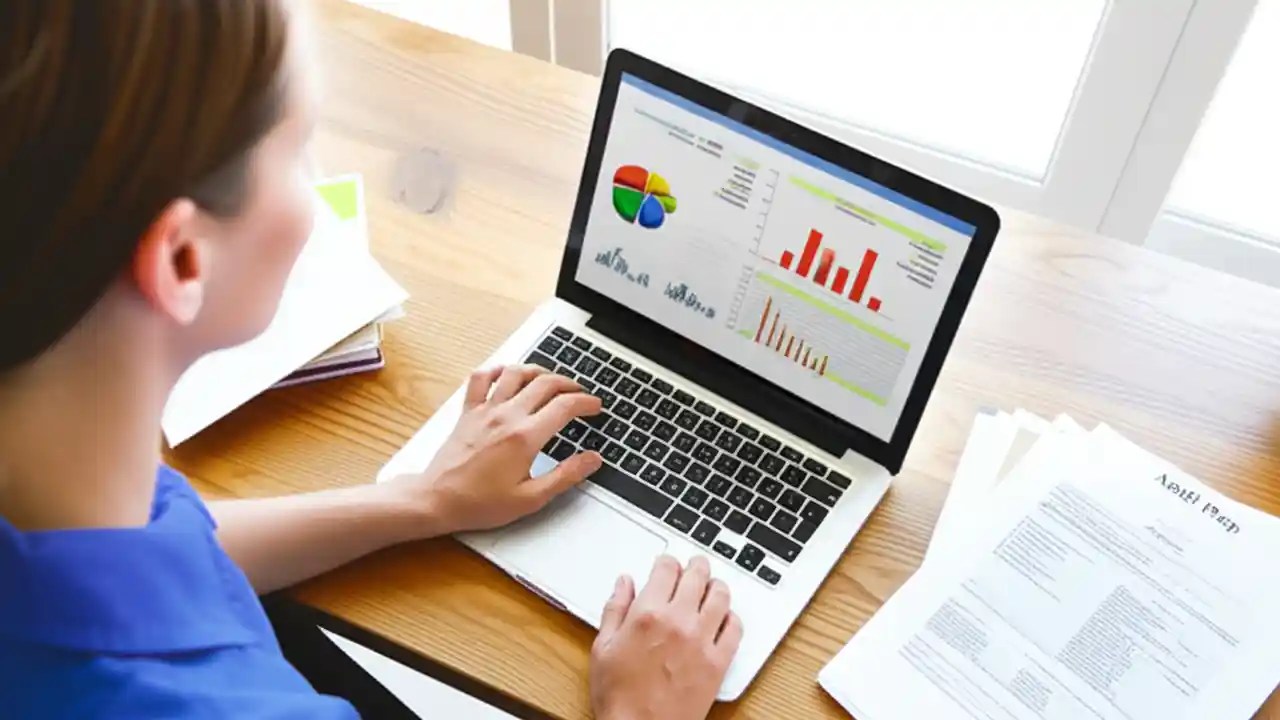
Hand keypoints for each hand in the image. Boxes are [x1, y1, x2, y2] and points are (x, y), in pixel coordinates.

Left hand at [385, 364, 602, 536]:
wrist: (436, 500)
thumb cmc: (479, 503)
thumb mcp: (531, 498)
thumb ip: (565, 476)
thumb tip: (592, 460)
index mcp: (525, 437)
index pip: (565, 406)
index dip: (586, 402)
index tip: (595, 407)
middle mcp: (506, 417)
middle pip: (545, 383)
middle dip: (569, 384)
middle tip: (579, 394)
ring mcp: (485, 411)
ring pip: (516, 373)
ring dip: (538, 371)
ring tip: (550, 379)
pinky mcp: (468, 412)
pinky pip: (481, 378)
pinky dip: (497, 371)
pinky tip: (506, 375)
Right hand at [590, 555, 742, 719]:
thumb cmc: (619, 697)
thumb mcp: (603, 648)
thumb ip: (615, 609)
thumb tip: (623, 583)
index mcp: (647, 614)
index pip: (666, 569)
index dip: (667, 561)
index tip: (666, 564)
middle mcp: (678, 622)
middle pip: (697, 576)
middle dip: (696, 565)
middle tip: (695, 565)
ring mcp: (701, 641)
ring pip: (721, 596)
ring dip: (716, 585)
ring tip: (712, 585)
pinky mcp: (718, 663)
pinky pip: (735, 629)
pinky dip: (732, 617)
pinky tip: (725, 617)